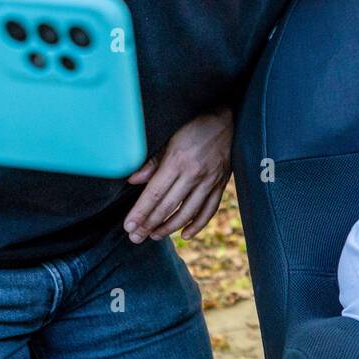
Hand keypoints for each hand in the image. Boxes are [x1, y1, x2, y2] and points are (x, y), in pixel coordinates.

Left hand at [123, 108, 232, 242]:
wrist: (228, 120)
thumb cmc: (195, 127)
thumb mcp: (170, 138)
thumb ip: (153, 162)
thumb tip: (133, 180)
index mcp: (177, 161)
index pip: (154, 194)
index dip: (140, 212)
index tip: (129, 226)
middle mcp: (193, 174)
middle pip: (168, 206)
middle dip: (149, 224)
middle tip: (135, 238)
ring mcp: (209, 181)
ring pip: (187, 212)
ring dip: (169, 227)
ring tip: (154, 236)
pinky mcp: (220, 185)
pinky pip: (209, 210)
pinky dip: (197, 225)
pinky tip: (185, 235)